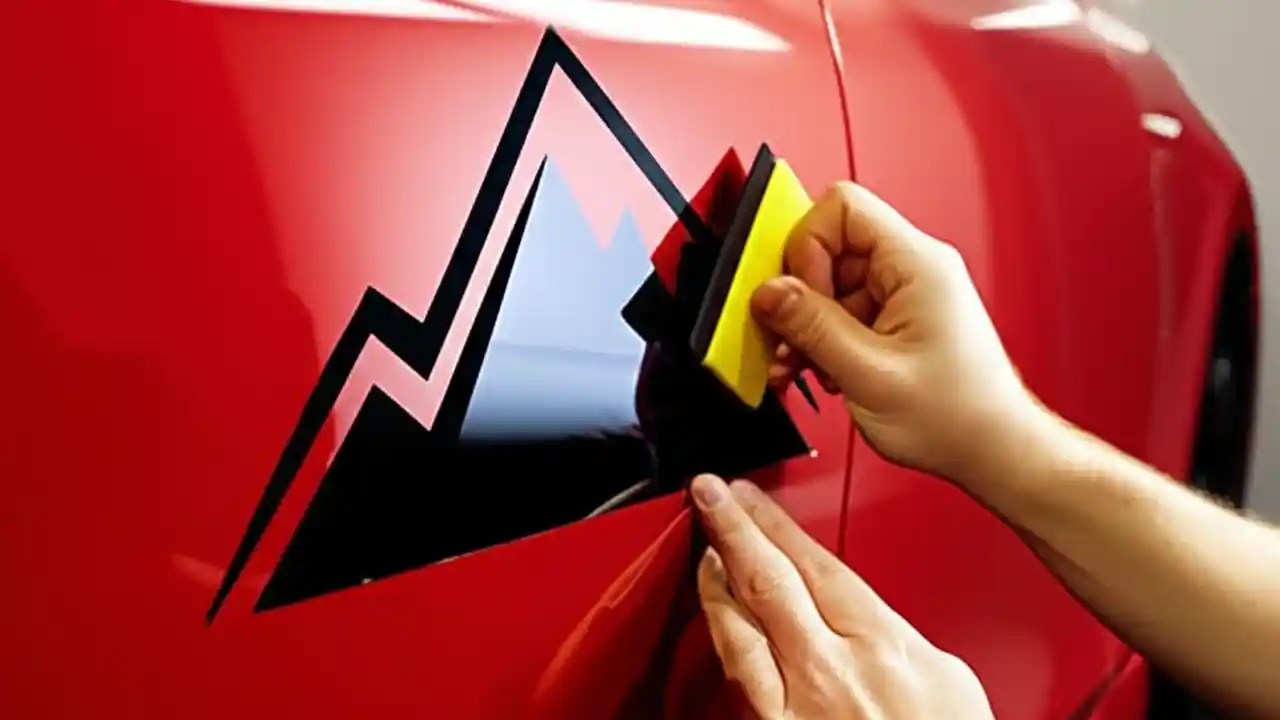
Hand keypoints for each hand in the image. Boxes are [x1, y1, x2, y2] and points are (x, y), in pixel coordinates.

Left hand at [691, 474, 992, 718]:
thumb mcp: (947, 681)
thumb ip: (894, 638)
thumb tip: (860, 615)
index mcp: (882, 646)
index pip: (814, 563)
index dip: (774, 523)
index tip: (752, 497)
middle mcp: (831, 672)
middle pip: (768, 580)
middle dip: (733, 528)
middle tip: (711, 496)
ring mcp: (796, 709)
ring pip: (739, 627)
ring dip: (717, 580)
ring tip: (707, 547)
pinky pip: (739, 677)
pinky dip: (724, 636)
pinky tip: (719, 617)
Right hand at [751, 181, 1035, 484]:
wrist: (992, 449)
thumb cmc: (958, 416)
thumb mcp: (869, 372)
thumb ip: (813, 327)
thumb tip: (769, 293)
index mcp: (917, 264)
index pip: (843, 208)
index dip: (806, 245)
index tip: (794, 293)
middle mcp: (914, 268)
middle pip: (830, 247)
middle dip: (800, 295)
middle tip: (790, 338)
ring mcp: (906, 292)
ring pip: (830, 283)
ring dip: (807, 325)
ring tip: (804, 364)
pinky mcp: (897, 317)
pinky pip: (844, 309)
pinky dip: (823, 338)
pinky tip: (821, 369)